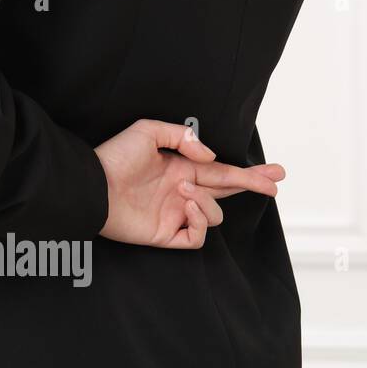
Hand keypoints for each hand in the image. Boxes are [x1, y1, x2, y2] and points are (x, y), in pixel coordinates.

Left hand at [95, 119, 285, 248]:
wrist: (92, 184)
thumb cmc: (114, 157)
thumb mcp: (148, 131)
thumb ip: (182, 137)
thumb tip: (210, 156)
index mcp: (180, 169)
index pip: (221, 172)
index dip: (248, 174)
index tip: (274, 172)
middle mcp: (181, 191)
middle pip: (226, 192)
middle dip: (251, 186)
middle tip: (272, 184)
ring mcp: (174, 214)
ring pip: (213, 214)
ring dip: (207, 201)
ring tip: (184, 189)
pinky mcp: (165, 234)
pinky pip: (197, 236)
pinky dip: (199, 221)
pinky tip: (186, 205)